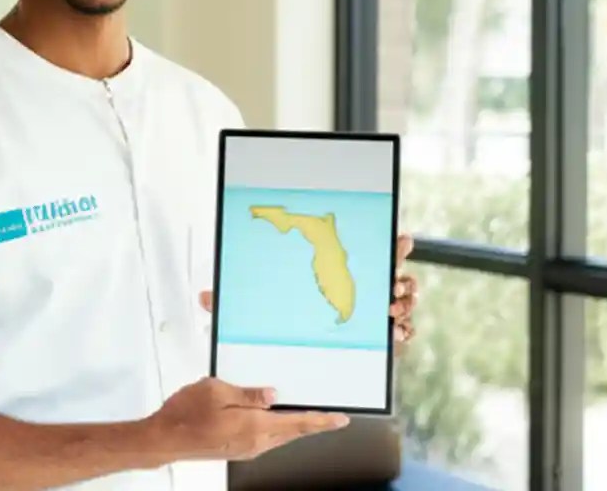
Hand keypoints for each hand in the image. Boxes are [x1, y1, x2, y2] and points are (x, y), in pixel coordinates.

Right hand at [145, 377, 349, 460]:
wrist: (165, 439)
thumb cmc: (186, 414)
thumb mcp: (217, 391)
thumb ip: (249, 394)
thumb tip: (272, 394)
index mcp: (255, 427)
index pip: (297, 424)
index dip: (322, 422)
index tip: (341, 419)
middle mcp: (255, 443)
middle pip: (292, 433)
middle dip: (313, 425)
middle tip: (330, 417)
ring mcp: (246, 449)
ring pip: (280, 437)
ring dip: (295, 428)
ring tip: (307, 417)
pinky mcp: (236, 449)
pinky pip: (266, 439)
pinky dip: (278, 430)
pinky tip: (275, 420)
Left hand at [197, 233, 419, 342]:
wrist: (284, 367)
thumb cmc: (271, 324)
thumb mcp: (252, 309)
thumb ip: (231, 301)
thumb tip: (202, 297)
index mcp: (334, 270)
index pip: (369, 251)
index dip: (390, 244)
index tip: (401, 239)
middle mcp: (357, 290)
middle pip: (395, 274)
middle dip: (401, 275)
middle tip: (393, 283)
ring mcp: (369, 316)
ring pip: (403, 302)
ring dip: (404, 302)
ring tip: (390, 307)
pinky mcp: (374, 343)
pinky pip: (401, 334)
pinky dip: (403, 330)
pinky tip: (396, 332)